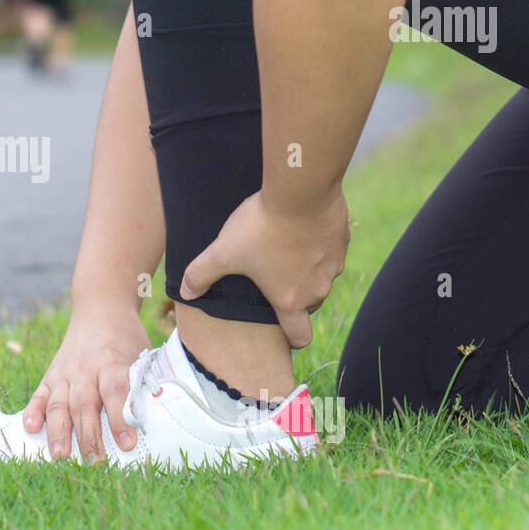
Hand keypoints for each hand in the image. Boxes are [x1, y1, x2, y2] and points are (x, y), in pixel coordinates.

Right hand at [22, 302, 150, 461]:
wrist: (100, 309)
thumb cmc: (126, 340)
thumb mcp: (140, 357)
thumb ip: (139, 386)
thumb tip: (146, 423)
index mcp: (111, 361)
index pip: (115, 391)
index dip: (120, 418)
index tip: (128, 444)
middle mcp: (85, 367)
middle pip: (84, 403)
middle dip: (88, 435)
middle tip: (95, 463)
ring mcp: (65, 372)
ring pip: (59, 403)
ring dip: (59, 431)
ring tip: (60, 457)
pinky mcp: (51, 375)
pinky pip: (39, 395)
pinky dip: (33, 411)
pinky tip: (30, 428)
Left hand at [179, 189, 349, 348]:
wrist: (301, 190)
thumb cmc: (262, 227)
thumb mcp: (224, 251)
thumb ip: (201, 274)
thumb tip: (185, 292)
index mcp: (291, 300)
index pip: (300, 337)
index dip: (291, 339)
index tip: (281, 329)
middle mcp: (318, 288)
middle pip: (308, 304)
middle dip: (292, 296)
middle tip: (270, 278)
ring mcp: (335, 264)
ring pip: (320, 276)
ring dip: (305, 269)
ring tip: (282, 248)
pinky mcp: (343, 240)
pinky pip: (330, 250)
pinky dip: (316, 245)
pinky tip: (298, 227)